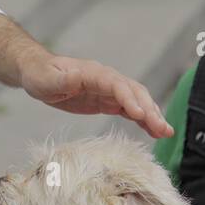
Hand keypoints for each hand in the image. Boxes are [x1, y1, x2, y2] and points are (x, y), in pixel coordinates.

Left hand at [19, 51, 172, 138]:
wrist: (38, 72)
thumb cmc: (41, 75)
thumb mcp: (46, 79)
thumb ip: (62, 79)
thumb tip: (76, 76)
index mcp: (93, 73)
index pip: (117, 85)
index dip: (129, 99)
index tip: (140, 115)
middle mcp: (106, 79)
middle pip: (133, 92)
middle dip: (149, 110)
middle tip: (162, 129)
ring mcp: (109, 90)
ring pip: (137, 100)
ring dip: (152, 115)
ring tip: (166, 132)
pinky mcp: (107, 100)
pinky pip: (129, 109)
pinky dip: (143, 119)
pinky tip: (154, 131)